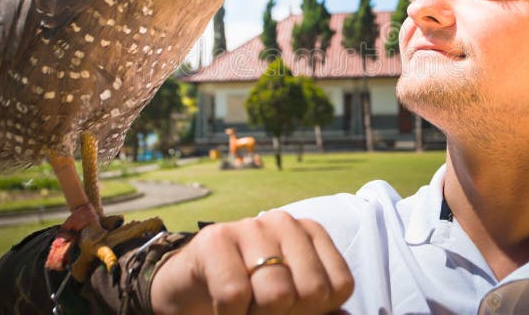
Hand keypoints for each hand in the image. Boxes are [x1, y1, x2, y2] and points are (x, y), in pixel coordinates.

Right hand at [150, 210, 353, 313]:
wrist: (189, 289)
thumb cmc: (249, 296)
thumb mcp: (291, 303)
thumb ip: (321, 308)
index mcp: (311, 234)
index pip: (338, 286)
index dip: (317, 311)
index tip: (292, 310)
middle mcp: (285, 222)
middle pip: (312, 291)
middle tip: (263, 311)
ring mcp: (250, 226)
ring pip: (276, 293)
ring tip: (245, 308)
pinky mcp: (215, 238)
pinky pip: (235, 294)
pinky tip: (223, 307)